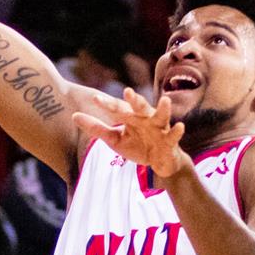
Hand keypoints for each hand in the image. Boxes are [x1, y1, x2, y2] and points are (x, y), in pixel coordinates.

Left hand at [73, 89, 190, 179]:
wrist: (160, 162)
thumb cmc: (138, 146)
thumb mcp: (114, 139)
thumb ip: (96, 127)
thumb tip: (74, 116)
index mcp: (132, 117)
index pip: (118, 109)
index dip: (107, 105)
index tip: (95, 99)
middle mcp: (146, 118)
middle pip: (140, 107)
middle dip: (135, 100)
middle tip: (127, 92)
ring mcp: (159, 128)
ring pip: (161, 116)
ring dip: (163, 109)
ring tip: (165, 100)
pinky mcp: (169, 140)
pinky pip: (173, 136)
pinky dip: (177, 132)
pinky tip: (180, 127)